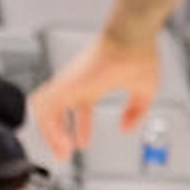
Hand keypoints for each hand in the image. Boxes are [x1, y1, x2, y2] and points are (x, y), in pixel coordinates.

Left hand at [29, 35, 159, 160]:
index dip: (81, 127)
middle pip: (58, 110)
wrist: (131, 36)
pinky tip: (57, 140)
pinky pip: (45, 109)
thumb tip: (128, 127)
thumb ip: (137, 111)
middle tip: (63, 153)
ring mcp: (70, 83)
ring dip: (50, 132)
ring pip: (45, 110)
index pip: (81, 107)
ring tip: (60, 151)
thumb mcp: (145, 91)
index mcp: (94, 83)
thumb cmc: (138, 53)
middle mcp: (79, 83)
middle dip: (59, 134)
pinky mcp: (65, 85)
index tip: (82, 143)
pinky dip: (48, 126)